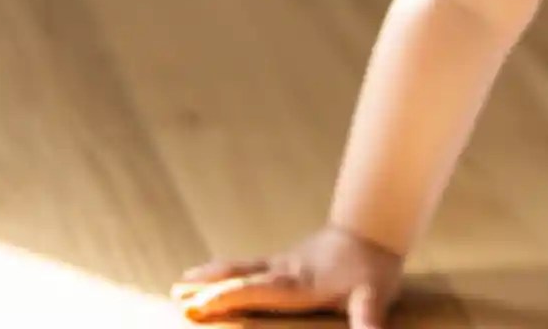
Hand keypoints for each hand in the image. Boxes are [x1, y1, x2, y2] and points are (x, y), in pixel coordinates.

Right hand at [170, 225, 403, 327]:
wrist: (374, 229)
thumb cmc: (373, 268)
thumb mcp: (373, 298)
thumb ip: (368, 322)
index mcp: (297, 283)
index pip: (254, 291)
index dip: (227, 298)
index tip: (198, 305)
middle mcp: (283, 272)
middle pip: (239, 277)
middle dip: (207, 288)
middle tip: (174, 295)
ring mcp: (282, 266)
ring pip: (240, 269)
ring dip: (210, 277)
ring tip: (179, 285)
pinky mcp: (285, 264)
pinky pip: (248, 269)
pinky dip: (226, 273)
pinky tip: (213, 276)